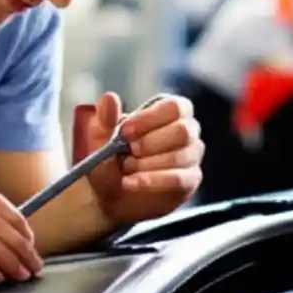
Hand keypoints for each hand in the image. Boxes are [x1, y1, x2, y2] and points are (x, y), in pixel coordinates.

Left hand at [84, 92, 203, 223]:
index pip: (174, 107)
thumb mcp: (102, 137)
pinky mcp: (190, 180)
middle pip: (182, 131)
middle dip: (150, 143)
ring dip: (147, 164)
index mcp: (170, 112)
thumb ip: (106, 117)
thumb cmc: (112, 158)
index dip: (151, 118)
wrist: (111, 194)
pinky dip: (151, 181)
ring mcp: (191, 156)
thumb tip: (110, 98)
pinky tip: (131, 183)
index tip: (126, 131)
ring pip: (179, 156)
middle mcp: (187, 131)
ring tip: (127, 168)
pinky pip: (178, 179)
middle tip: (128, 152)